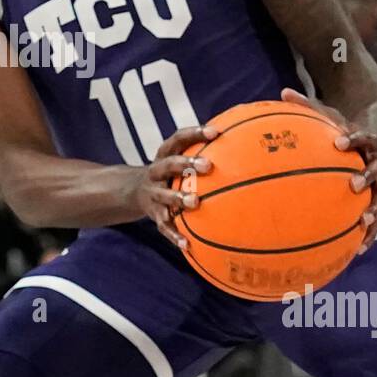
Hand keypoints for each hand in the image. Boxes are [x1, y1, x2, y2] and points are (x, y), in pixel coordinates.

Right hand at [133, 124, 217, 249]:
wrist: (134, 191)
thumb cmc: (171, 173)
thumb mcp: (178, 158)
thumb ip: (202, 152)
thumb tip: (242, 144)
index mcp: (164, 155)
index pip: (178, 139)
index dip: (195, 134)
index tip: (216, 132)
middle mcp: (156, 172)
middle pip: (168, 165)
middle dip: (186, 164)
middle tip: (208, 165)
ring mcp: (153, 193)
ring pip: (164, 195)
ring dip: (178, 198)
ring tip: (195, 202)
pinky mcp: (153, 214)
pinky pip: (163, 226)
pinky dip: (174, 235)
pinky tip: (187, 244)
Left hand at [281, 88, 376, 251]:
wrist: (375, 135)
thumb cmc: (343, 128)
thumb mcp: (328, 114)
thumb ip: (308, 105)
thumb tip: (283, 90)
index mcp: (365, 140)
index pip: (362, 137)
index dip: (352, 138)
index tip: (338, 142)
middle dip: (367, 177)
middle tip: (353, 185)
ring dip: (375, 211)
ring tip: (363, 224)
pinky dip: (370, 234)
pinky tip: (358, 251)